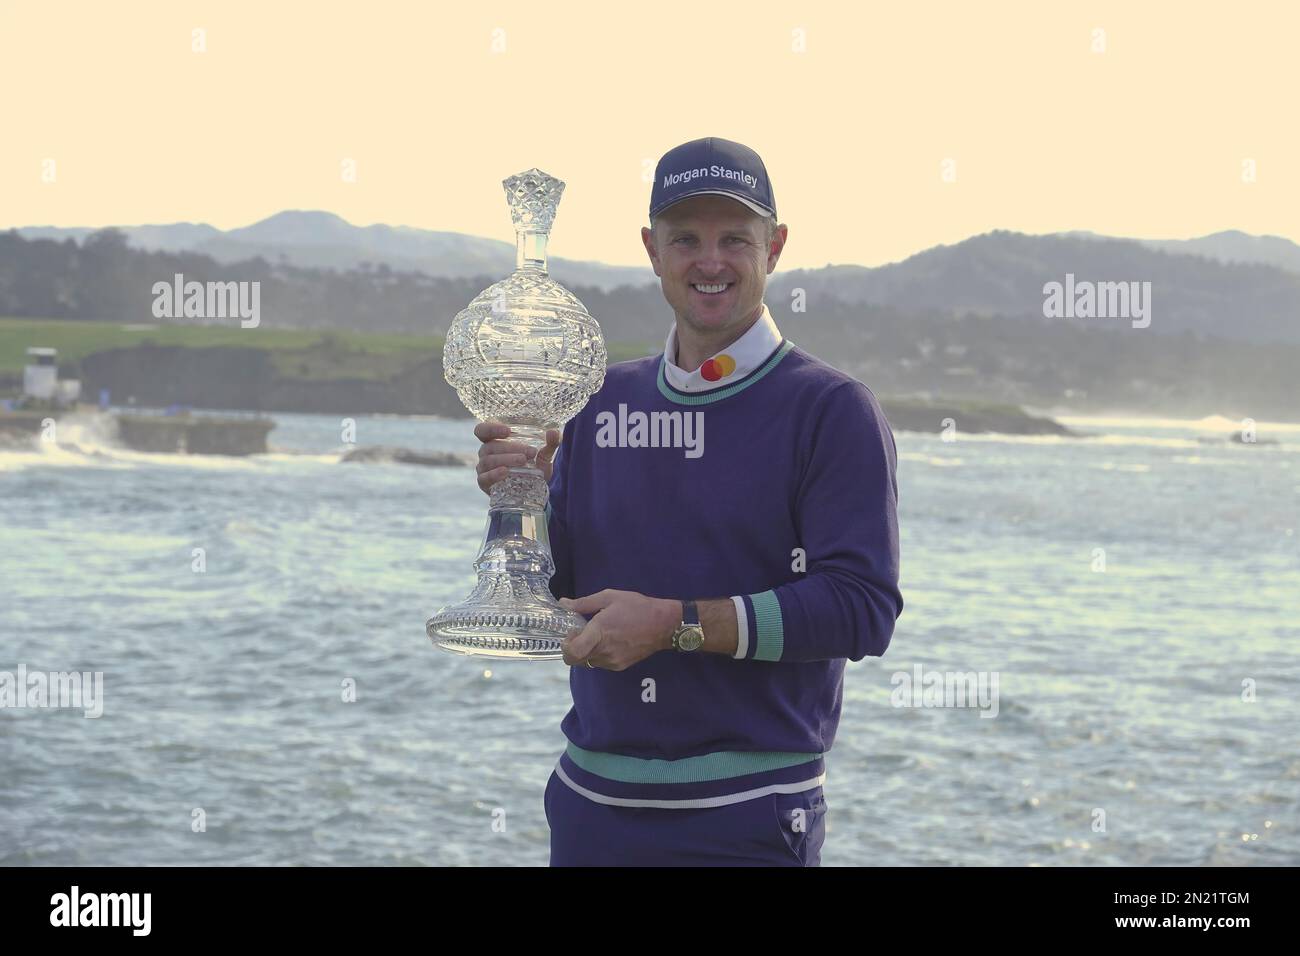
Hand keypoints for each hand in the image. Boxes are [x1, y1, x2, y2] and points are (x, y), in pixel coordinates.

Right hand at [474, 422, 560, 494]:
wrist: (533, 493)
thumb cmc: (533, 468)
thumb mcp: (544, 456)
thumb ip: (550, 444)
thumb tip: (554, 432)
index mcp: (495, 441)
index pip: (482, 430)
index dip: (491, 428)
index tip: (507, 431)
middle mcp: (486, 453)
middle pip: (490, 446)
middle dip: (511, 448)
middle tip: (530, 452)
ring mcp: (483, 469)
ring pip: (488, 460)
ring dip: (506, 459)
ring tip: (523, 461)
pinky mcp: (484, 483)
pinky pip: (484, 477)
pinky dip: (494, 474)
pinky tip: (505, 472)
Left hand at [558, 589, 679, 670]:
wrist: (663, 625)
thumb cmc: (637, 607)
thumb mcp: (609, 597)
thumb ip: (584, 603)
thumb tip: (563, 603)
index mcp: (600, 632)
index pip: (573, 652)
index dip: (566, 645)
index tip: (572, 633)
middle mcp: (604, 651)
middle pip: (575, 660)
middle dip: (572, 648)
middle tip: (580, 634)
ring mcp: (612, 661)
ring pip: (587, 662)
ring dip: (586, 651)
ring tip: (598, 636)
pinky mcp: (620, 666)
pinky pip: (600, 663)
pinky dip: (598, 654)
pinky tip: (609, 641)